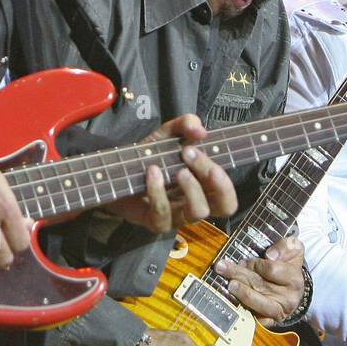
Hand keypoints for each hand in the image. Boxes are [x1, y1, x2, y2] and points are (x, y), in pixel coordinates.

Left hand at [108, 114, 237, 232]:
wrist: (118, 170)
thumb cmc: (151, 155)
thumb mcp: (169, 133)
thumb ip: (185, 124)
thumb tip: (200, 130)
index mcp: (205, 186)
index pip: (228, 194)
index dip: (224, 180)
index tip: (203, 151)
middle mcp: (196, 203)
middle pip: (224, 206)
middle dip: (215, 180)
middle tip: (192, 155)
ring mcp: (177, 216)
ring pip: (198, 213)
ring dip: (192, 188)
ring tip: (179, 169)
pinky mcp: (155, 221)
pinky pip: (163, 214)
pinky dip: (158, 190)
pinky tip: (152, 172)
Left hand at [215, 235, 304, 325]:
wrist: (292, 289)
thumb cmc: (288, 265)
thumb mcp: (293, 250)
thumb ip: (285, 247)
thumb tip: (270, 255)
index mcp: (294, 278)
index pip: (271, 270)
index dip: (255, 264)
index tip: (244, 260)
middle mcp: (289, 298)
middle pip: (260, 284)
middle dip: (239, 274)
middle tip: (222, 267)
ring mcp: (280, 311)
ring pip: (258, 302)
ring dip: (242, 292)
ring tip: (230, 284)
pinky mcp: (270, 321)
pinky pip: (256, 319)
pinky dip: (244, 310)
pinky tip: (233, 303)